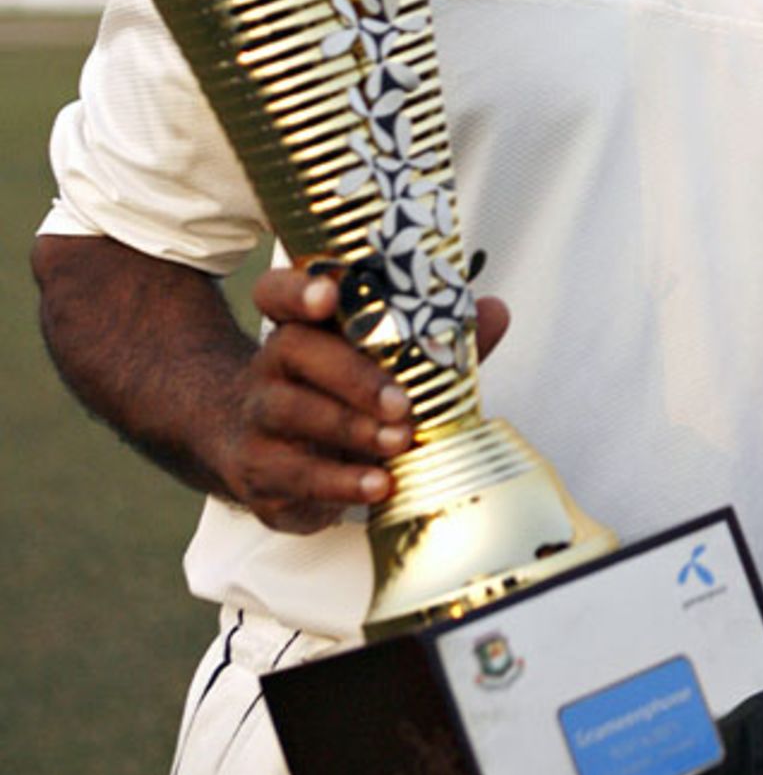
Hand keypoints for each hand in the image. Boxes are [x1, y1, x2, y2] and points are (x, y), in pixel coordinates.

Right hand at [206, 266, 508, 534]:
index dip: (297, 289)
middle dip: (350, 375)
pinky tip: (378, 485)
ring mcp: (257, 419)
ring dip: (349, 428)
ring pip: (289, 412)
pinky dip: (339, 482)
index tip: (328, 295)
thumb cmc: (340, 398)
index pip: (277, 292)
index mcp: (300, 326)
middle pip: (292, 350)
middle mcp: (269, 365)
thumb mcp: (384, 366)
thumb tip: (494, 311)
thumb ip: (436, 339)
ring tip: (399, 443)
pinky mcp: (260, 473)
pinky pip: (293, 475)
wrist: (270, 457)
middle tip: (400, 402)